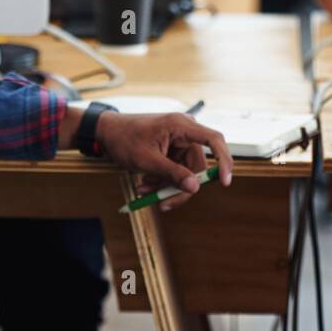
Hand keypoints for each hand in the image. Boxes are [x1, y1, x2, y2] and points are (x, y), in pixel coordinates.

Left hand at [97, 112, 234, 211]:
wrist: (105, 132)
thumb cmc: (124, 139)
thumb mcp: (147, 160)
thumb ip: (172, 174)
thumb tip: (195, 188)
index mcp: (181, 126)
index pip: (214, 140)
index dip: (224, 160)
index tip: (226, 182)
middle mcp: (184, 132)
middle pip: (197, 166)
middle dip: (180, 187)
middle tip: (165, 204)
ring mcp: (178, 142)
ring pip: (184, 172)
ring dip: (166, 186)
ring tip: (143, 192)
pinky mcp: (171, 150)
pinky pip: (175, 170)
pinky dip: (161, 181)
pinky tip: (144, 185)